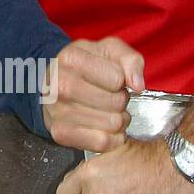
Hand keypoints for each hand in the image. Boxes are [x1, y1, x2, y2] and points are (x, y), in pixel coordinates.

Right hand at [41, 37, 143, 151]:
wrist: (56, 82)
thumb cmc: (87, 65)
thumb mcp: (110, 51)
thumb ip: (130, 60)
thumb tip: (137, 85)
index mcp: (70, 59)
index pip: (117, 78)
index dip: (121, 81)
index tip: (112, 79)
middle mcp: (59, 84)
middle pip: (116, 102)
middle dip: (121, 100)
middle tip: (110, 96)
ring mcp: (57, 111)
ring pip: (112, 124)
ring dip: (118, 120)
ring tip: (107, 111)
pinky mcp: (60, 133)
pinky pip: (102, 142)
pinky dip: (112, 138)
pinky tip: (104, 127)